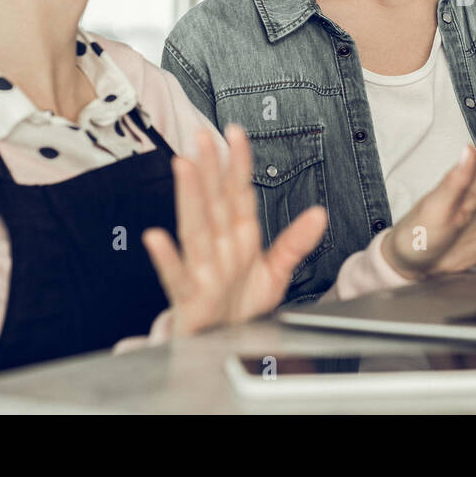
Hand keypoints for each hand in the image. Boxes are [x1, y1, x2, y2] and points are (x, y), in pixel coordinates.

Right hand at [142, 123, 326, 336]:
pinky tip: (156, 238)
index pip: (238, 192)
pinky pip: (177, 276)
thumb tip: (318, 214)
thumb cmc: (240, 307)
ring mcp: (202, 270)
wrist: (222, 343)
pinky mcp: (190, 297)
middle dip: (209, 168)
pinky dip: (167, 259)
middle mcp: (219, 247)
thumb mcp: (275, 273)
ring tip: (185, 167)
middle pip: (214, 202)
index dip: (238, 163)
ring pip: (195, 228)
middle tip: (202, 136)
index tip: (236, 133)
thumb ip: (295, 242)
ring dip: (189, 197)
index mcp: (238, 236)